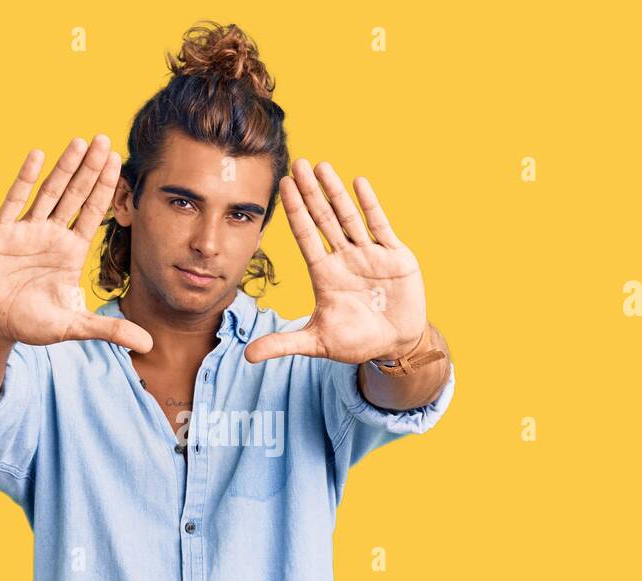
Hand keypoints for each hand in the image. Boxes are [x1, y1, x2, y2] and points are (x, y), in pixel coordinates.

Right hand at [0, 135, 153, 352]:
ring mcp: (25, 230)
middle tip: (105, 140)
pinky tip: (38, 156)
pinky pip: (14, 200)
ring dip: (64, 167)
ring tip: (80, 141)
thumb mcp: (74, 326)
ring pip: (49, 191)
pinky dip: (25, 178)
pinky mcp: (0, 231)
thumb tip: (149, 345)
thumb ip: (110, 330)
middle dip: (90, 169)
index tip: (119, 162)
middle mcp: (51, 234)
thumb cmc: (30, 323)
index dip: (105, 188)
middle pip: (75, 195)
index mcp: (70, 251)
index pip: (93, 213)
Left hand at [244, 158, 426, 364]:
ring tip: (322, 166)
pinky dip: (370, 205)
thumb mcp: (317, 343)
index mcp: (324, 274)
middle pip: (323, 219)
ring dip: (336, 191)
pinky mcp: (394, 256)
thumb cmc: (355, 342)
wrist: (395, 343)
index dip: (294, 211)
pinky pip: (380, 226)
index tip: (283, 185)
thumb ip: (283, 343)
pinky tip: (359, 183)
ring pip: (349, 216)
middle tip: (297, 163)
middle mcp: (344, 258)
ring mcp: (369, 254)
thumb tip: (246, 356)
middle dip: (310, 192)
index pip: (305, 235)